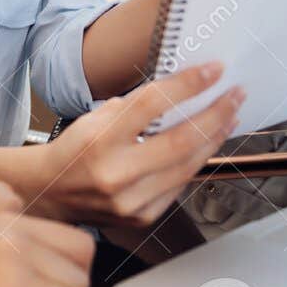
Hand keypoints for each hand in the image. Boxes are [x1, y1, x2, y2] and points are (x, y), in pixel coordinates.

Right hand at [36, 62, 244, 226]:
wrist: (50, 193)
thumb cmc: (74, 149)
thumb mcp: (96, 118)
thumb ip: (137, 107)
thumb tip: (182, 90)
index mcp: (100, 140)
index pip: (152, 104)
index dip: (188, 84)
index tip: (214, 70)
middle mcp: (116, 174)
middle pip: (181, 140)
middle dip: (215, 114)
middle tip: (236, 93)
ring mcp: (131, 200)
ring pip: (188, 165)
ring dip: (215, 137)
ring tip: (230, 115)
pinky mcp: (143, 216)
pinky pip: (180, 184)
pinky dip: (197, 161)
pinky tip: (208, 143)